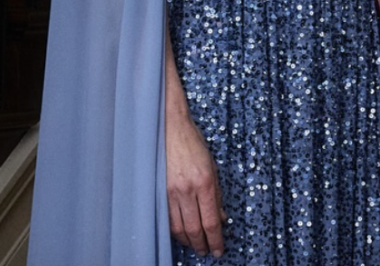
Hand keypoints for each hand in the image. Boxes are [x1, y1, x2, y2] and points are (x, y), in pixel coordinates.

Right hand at [165, 105, 225, 255]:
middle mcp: (187, 189)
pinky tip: (181, 234)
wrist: (170, 128)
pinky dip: (175, 230)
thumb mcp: (213, 167)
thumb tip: (221, 219)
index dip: (216, 240)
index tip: (219, 250)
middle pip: (194, 229)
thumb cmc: (193, 145)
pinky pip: (166, 218)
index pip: (210, 222)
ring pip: (178, 228)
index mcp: (204, 183)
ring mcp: (171, 191)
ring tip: (196, 246)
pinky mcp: (159, 191)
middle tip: (208, 252)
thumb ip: (217, 195)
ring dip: (188, 241)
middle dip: (202, 245)